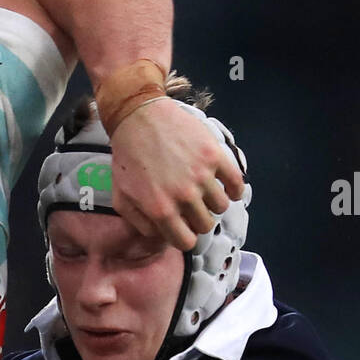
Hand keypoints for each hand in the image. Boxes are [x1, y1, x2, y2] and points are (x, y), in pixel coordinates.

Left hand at [108, 96, 244, 250]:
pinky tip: (226, 186)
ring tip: (204, 192)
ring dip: (213, 203)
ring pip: (221, 206)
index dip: (185, 237)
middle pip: (206, 225)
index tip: (184, 228)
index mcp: (160, 210)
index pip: (186, 242)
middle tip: (192, 207)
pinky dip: (235, 189)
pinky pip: (236, 183)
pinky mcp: (214, 156)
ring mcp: (201, 175)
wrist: (138, 117)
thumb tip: (161, 238)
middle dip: (198, 219)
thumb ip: (140, 224)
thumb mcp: (122, 197)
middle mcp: (183, 196)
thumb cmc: (128, 158)